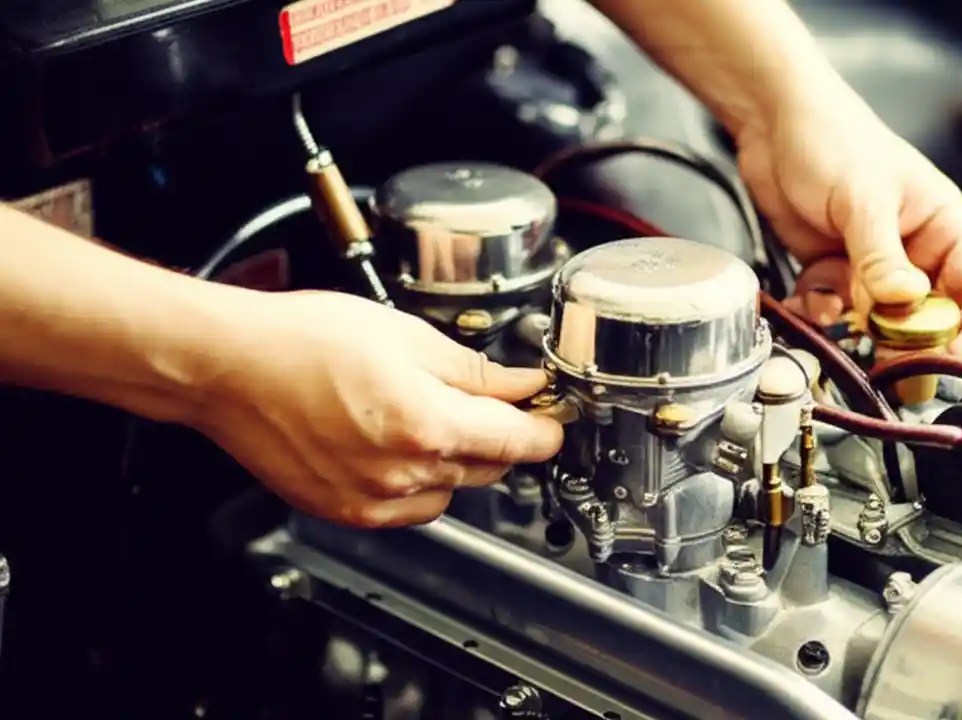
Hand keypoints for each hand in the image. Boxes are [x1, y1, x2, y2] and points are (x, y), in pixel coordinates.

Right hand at [192, 291, 562, 527]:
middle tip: (481, 398)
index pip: (520, 443)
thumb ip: (475, 371)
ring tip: (416, 412)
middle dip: (496, 434)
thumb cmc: (301, 341)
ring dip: (455, 459)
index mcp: (427, 424)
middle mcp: (403, 473)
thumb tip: (523, 384)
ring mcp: (374, 500)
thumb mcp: (406, 337)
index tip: (551, 415)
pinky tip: (391, 440)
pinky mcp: (347, 512)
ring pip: (452, 490)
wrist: (227, 368)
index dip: (544, 427)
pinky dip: (418, 480)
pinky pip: (410, 507)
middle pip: (490, 467)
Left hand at [736, 82, 961, 360]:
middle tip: (881, 356)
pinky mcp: (832, 269)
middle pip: (927, 320)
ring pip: (874, 322)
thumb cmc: (833, 135)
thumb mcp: (862, 196)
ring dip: (851, 327)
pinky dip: (819, 313)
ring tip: (829, 308)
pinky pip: (834, 311)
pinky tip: (804, 298)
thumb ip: (880, 255)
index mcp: (943, 227)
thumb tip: (902, 302)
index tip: (953, 361)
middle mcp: (913, 252)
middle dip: (903, 341)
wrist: (772, 121)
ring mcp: (871, 265)